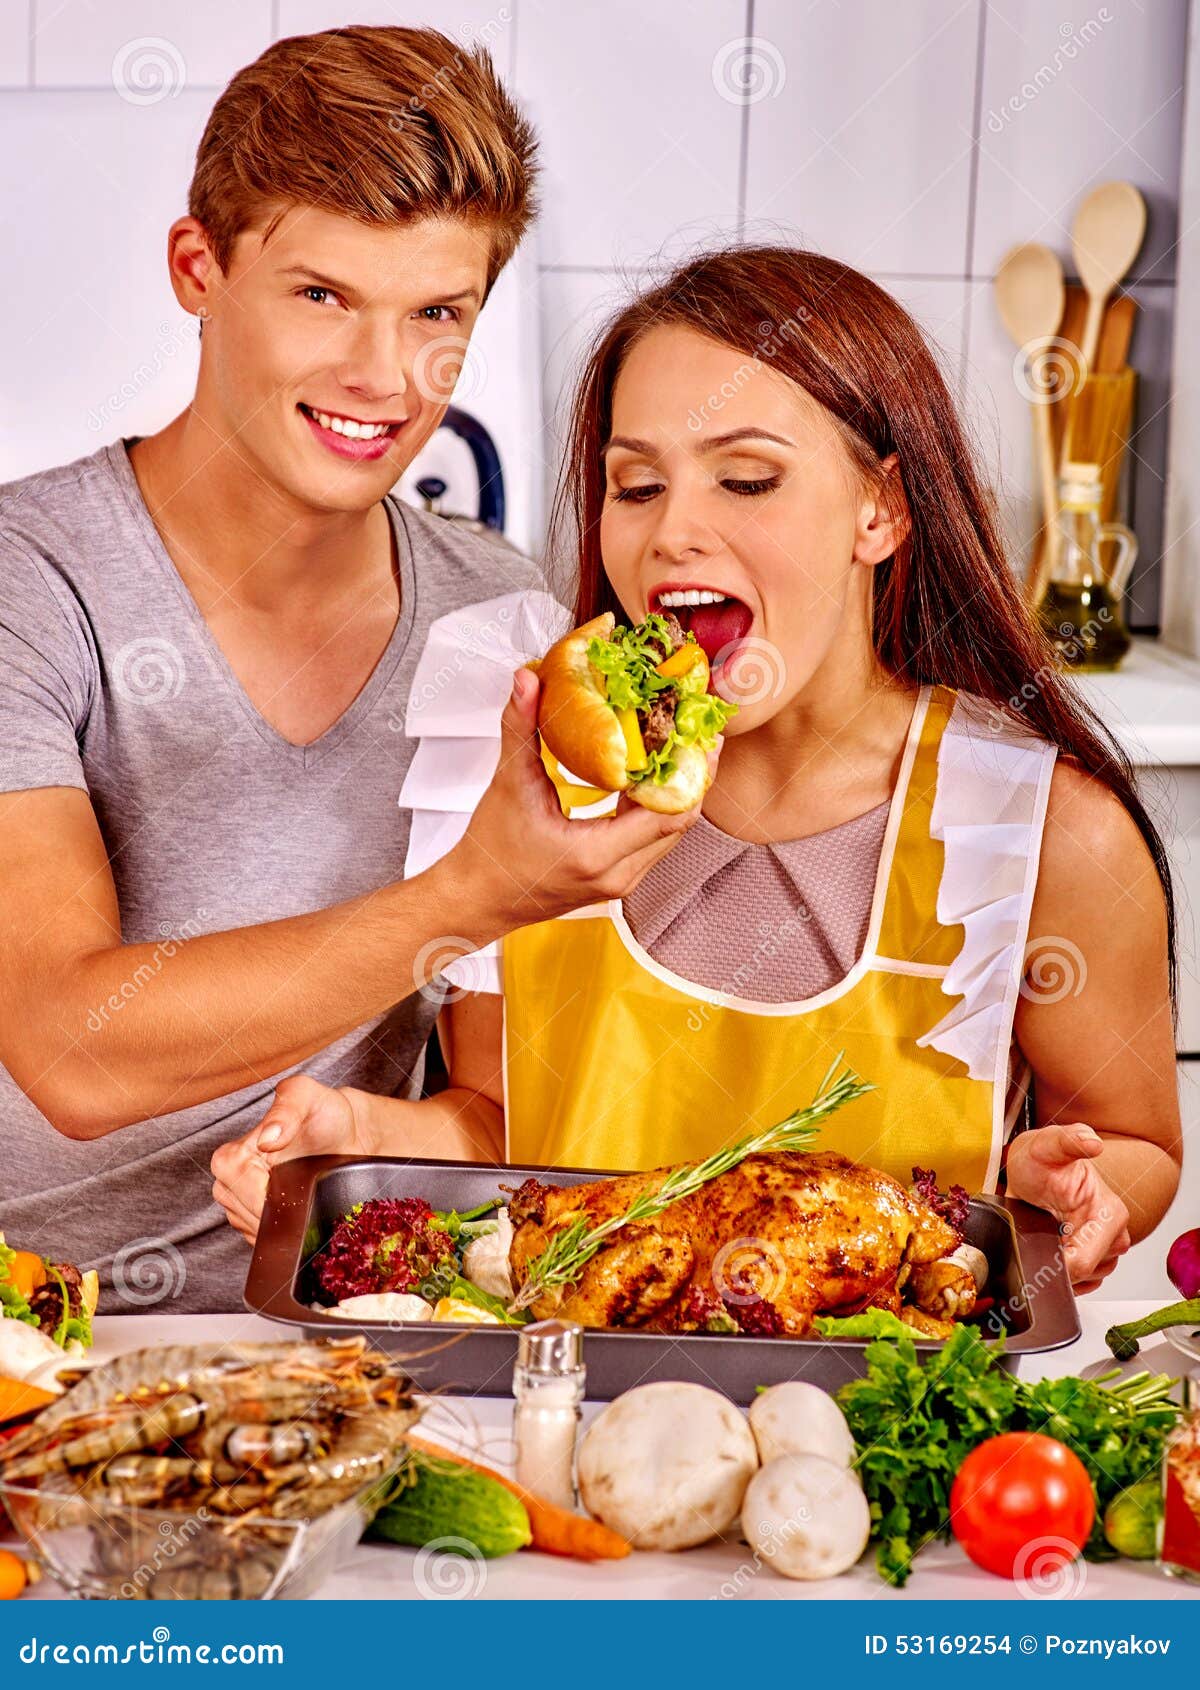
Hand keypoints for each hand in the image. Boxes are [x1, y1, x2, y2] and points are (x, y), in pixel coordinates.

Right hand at [210, 1074, 375, 1243]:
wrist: (347, 1134)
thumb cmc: (324, 1113)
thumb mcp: (307, 1097)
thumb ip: (287, 1109)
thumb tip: (267, 1139)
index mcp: (232, 1156)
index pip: (242, 1193)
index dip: (271, 1197)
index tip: (295, 1191)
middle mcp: (230, 1181)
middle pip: (247, 1216)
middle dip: (279, 1212)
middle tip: (307, 1196)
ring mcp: (242, 1204)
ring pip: (255, 1230)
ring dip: (283, 1223)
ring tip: (307, 1200)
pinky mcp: (256, 1220)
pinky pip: (263, 1238)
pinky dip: (285, 1231)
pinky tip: (302, 1212)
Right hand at [443, 667, 716, 933]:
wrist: (477, 898)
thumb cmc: (491, 854)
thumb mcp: (508, 784)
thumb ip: (521, 727)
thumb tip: (528, 680)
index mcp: (596, 854)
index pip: (668, 814)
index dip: (690, 773)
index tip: (697, 737)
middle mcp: (617, 875)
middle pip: (680, 823)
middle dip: (692, 777)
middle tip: (698, 734)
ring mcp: (621, 882)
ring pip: (670, 834)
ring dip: (678, 793)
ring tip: (683, 750)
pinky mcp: (617, 880)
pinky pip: (654, 842)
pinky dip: (659, 810)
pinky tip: (654, 779)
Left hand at [1005, 1122, 1131, 1292]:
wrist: (1034, 1165)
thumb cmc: (1041, 1158)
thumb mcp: (1046, 1145)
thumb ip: (1066, 1141)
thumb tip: (1093, 1143)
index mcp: (1109, 1213)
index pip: (1083, 1262)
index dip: (1055, 1264)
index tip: (1034, 1248)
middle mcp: (1114, 1234)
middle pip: (1084, 1275)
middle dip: (1055, 1265)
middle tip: (1032, 1238)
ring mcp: (1105, 1248)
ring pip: (1083, 1280)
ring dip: (1058, 1268)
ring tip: (1039, 1237)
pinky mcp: (1094, 1257)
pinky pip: (1082, 1281)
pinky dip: (1062, 1273)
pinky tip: (1048, 1250)